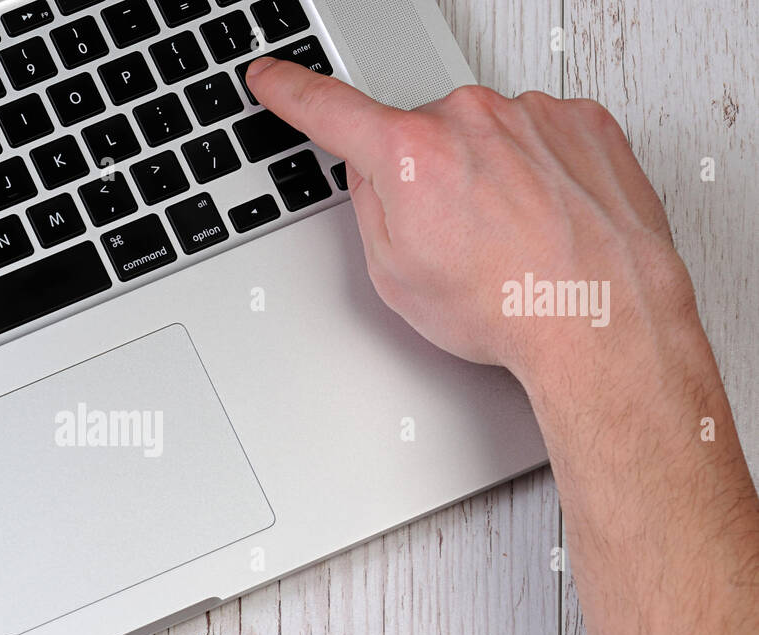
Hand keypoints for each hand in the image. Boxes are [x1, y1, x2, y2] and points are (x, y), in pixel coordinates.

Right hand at [245, 59, 697, 387]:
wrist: (602, 319)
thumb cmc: (508, 308)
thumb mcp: (397, 276)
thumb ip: (370, 209)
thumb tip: (375, 177)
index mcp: (410, 156)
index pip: (330, 111)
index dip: (289, 92)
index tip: (270, 77)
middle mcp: (470, 118)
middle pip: (420, 135)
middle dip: (426, 178)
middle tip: (456, 240)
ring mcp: (532, 114)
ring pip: (484, 135)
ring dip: (488, 175)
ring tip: (513, 239)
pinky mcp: (583, 121)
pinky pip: (538, 135)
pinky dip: (537, 171)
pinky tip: (546, 219)